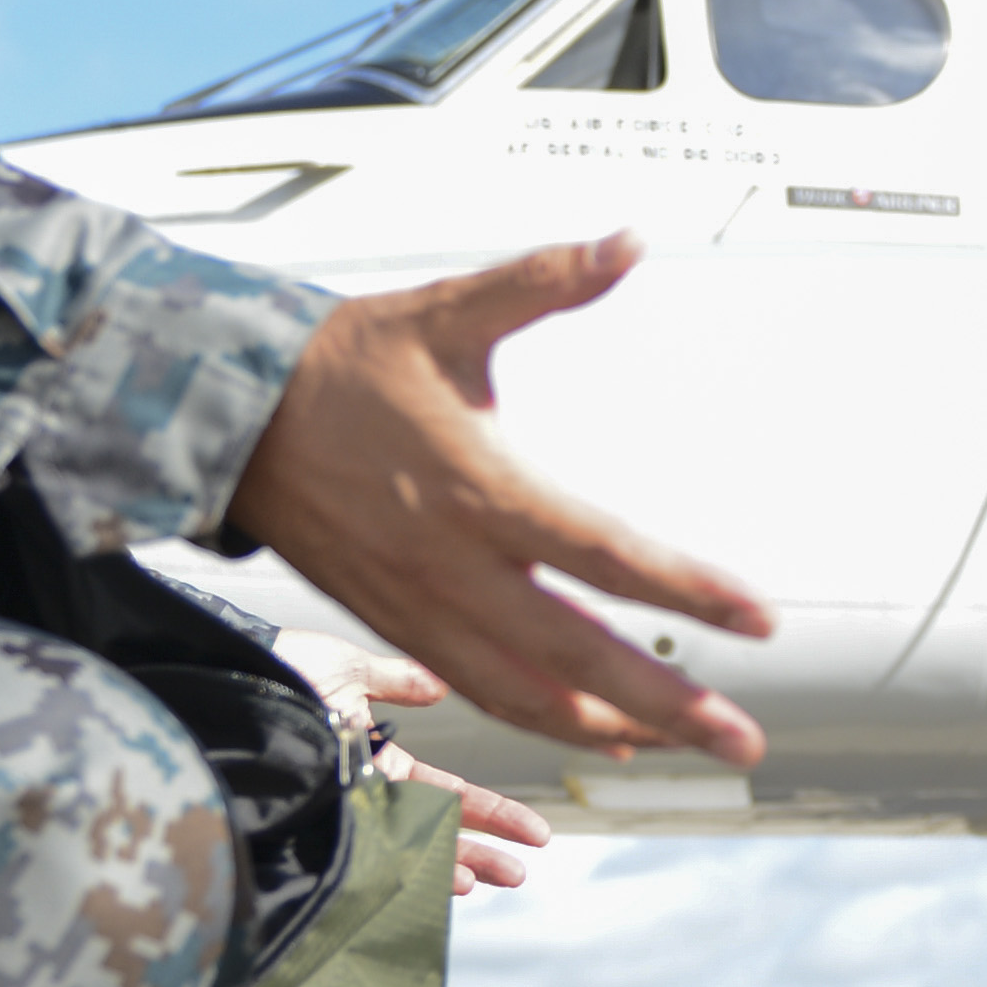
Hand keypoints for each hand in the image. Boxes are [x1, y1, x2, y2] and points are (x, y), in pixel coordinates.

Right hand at [226, 236, 774, 763]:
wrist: (228, 417)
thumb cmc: (343, 364)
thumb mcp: (447, 311)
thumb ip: (544, 280)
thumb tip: (627, 243)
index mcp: (478, 491)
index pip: (605, 556)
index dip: (687, 592)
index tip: (758, 619)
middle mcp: (453, 568)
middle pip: (577, 657)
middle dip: (668, 706)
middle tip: (744, 739)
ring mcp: (423, 609)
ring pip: (530, 697)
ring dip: (615, 727)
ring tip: (689, 743)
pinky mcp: (399, 626)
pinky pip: (483, 693)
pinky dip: (547, 723)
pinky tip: (601, 733)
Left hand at [268, 629, 549, 894]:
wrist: (225, 671)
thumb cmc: (276, 666)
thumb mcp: (348, 666)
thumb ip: (396, 678)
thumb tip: (439, 688)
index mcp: (375, 759)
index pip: (446, 795)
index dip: (491, 813)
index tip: (534, 833)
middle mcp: (360, 792)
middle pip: (433, 830)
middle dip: (479, 851)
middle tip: (518, 874)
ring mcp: (336, 808)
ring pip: (401, 847)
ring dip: (444, 865)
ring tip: (483, 883)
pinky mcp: (310, 816)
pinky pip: (359, 850)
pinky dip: (392, 866)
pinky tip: (423, 882)